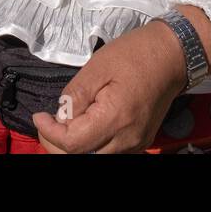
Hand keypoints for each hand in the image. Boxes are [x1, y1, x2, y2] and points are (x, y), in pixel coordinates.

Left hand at [31, 20, 190, 153]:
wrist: (171, 56)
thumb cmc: (135, 55)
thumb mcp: (96, 68)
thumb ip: (75, 96)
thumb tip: (60, 118)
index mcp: (116, 118)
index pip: (73, 144)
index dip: (50, 133)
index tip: (39, 116)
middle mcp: (128, 139)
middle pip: (83, 157)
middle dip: (58, 143)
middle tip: (47, 122)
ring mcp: (137, 143)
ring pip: (96, 157)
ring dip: (75, 146)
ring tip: (63, 123)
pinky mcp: (140, 140)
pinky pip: (110, 151)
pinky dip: (91, 144)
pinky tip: (83, 125)